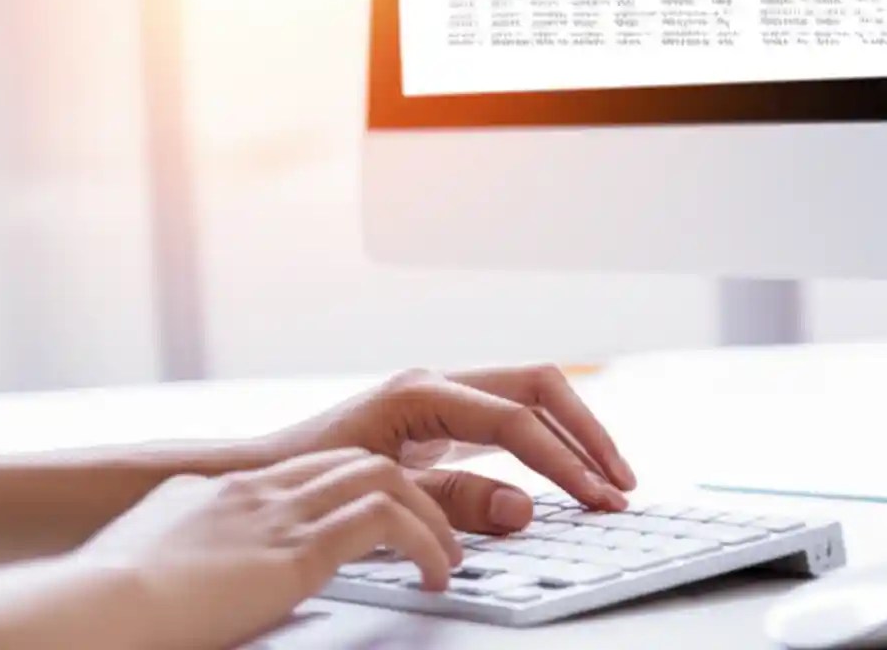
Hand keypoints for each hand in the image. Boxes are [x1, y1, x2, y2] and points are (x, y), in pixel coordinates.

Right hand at [78, 448, 457, 649]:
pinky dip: (424, 544)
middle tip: (437, 530)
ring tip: (448, 558)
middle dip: (411, 492)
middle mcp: (258, 490)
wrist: (95, 608)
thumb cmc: (108, 595)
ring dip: (430, 518)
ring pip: (385, 480)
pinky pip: (386, 524)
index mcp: (225, 490)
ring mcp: (279, 514)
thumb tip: (190, 539)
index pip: (315, 467)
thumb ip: (183, 527)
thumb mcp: (151, 543)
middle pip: (360, 462)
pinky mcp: (296, 551)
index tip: (391, 511)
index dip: (361, 487)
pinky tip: (434, 574)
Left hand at [260, 366, 637, 534]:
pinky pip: (515, 416)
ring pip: (534, 396)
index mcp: (421, 393)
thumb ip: (454, 502)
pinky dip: (550, 441)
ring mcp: (446, 395)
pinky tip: (571, 472)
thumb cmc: (313, 483)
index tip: (596, 497)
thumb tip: (524, 505)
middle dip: (587, 433)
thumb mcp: (384, 497)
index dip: (562, 460)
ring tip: (610, 481)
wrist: (266, 474)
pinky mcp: (448, 416)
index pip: (515, 420)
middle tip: (620, 484)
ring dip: (576, 434)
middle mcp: (440, 382)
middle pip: (540, 387)